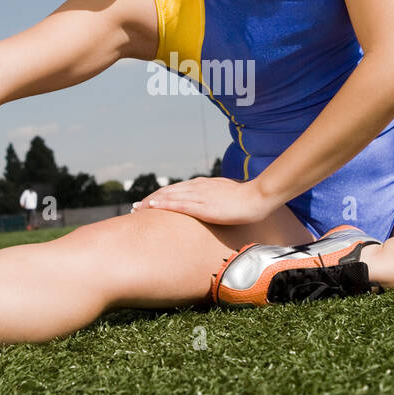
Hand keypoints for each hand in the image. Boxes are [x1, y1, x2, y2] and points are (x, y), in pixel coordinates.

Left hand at [131, 176, 276, 225]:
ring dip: (151, 202)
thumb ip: (215, 198)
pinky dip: (163, 204)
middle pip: (168, 192)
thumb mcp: (226, 195)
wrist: (258, 197)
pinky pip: (179, 204)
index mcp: (203, 185)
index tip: (148, 203)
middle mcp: (197, 187)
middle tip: (135, 208)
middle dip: (150, 200)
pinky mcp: (203, 206)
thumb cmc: (246, 199)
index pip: (176, 190)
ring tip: (137, 209)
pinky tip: (152, 207)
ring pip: (169, 196)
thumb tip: (211, 206)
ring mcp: (200, 196)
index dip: (160, 196)